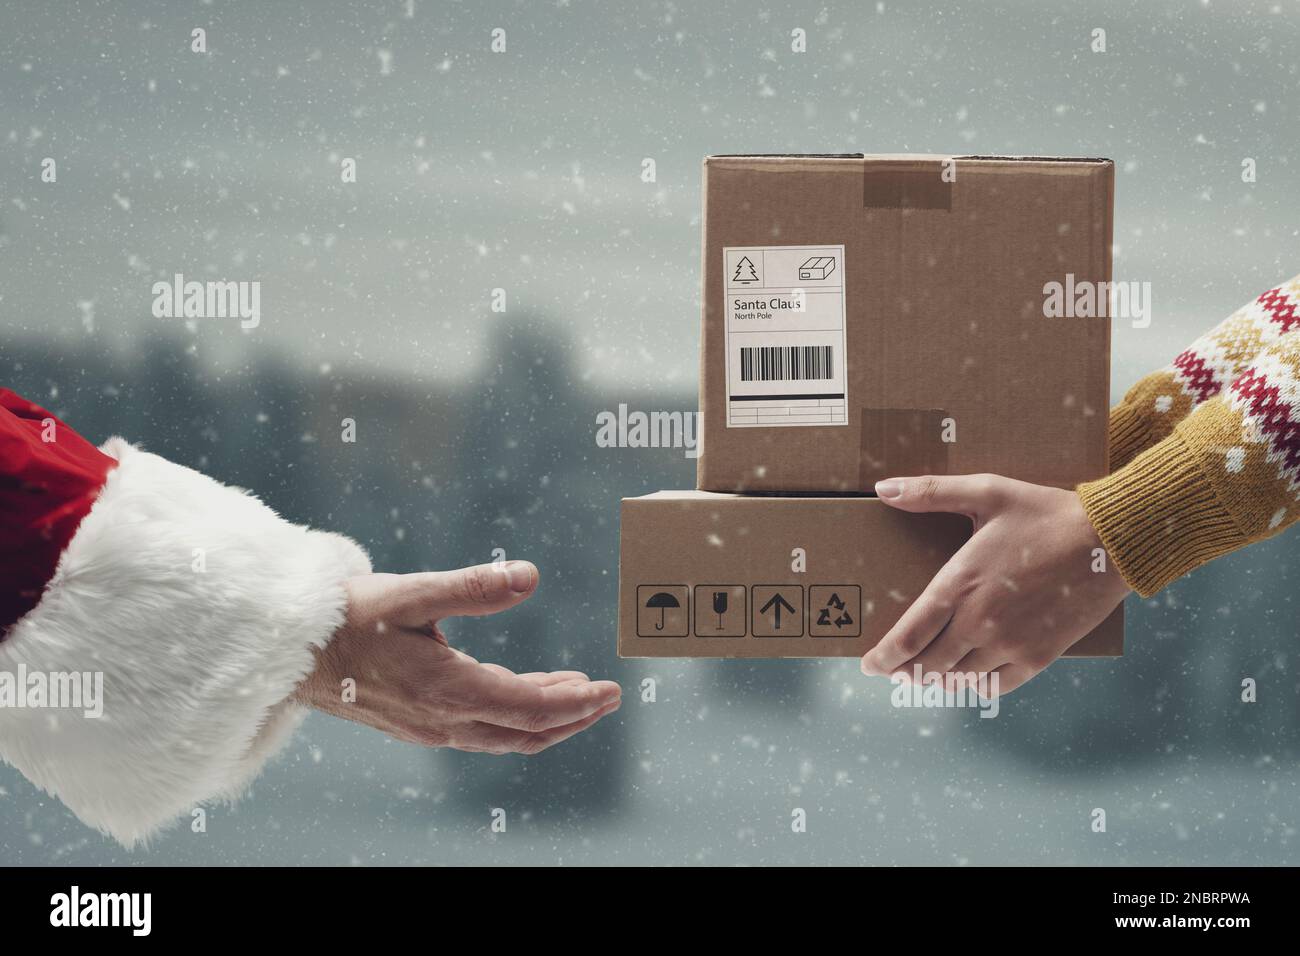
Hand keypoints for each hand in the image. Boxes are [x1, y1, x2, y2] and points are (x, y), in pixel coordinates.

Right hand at [294, 560, 621, 753]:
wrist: (290, 653)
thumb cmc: (348, 617)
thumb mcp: (411, 593)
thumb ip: (473, 587)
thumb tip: (531, 575)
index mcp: (447, 690)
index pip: (530, 709)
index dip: (576, 703)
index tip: (610, 690)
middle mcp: (443, 720)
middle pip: (526, 732)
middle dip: (573, 716)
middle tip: (610, 696)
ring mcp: (430, 728)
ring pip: (505, 737)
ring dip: (547, 720)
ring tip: (579, 694)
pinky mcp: (419, 724)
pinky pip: (482, 732)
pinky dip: (516, 718)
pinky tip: (527, 692)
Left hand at [859, 475, 1130, 695]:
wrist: (1111, 539)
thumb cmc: (1046, 513)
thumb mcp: (987, 491)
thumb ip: (932, 492)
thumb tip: (884, 489)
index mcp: (960, 584)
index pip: (908, 635)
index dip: (884, 657)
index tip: (870, 664)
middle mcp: (980, 621)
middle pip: (928, 663)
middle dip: (905, 669)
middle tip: (894, 668)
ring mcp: (1010, 643)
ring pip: (958, 678)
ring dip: (936, 680)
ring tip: (925, 675)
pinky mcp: (1039, 656)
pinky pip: (996, 687)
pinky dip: (975, 687)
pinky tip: (967, 681)